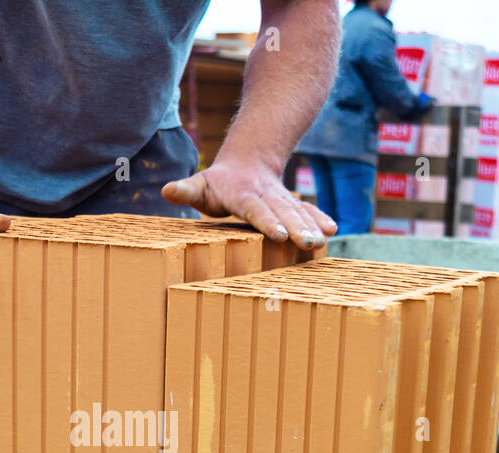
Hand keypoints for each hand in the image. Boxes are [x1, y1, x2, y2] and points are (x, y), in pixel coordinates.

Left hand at [161, 158, 335, 249]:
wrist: (247, 162)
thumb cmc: (217, 183)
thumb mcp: (199, 184)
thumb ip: (185, 190)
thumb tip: (167, 190)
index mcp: (242, 195)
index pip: (255, 210)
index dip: (267, 222)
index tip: (279, 236)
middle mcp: (265, 196)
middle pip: (282, 212)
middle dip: (297, 228)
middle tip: (308, 244)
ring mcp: (281, 199)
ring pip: (298, 212)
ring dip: (311, 226)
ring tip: (321, 243)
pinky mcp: (292, 204)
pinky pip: (307, 211)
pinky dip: (319, 218)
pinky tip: (331, 230)